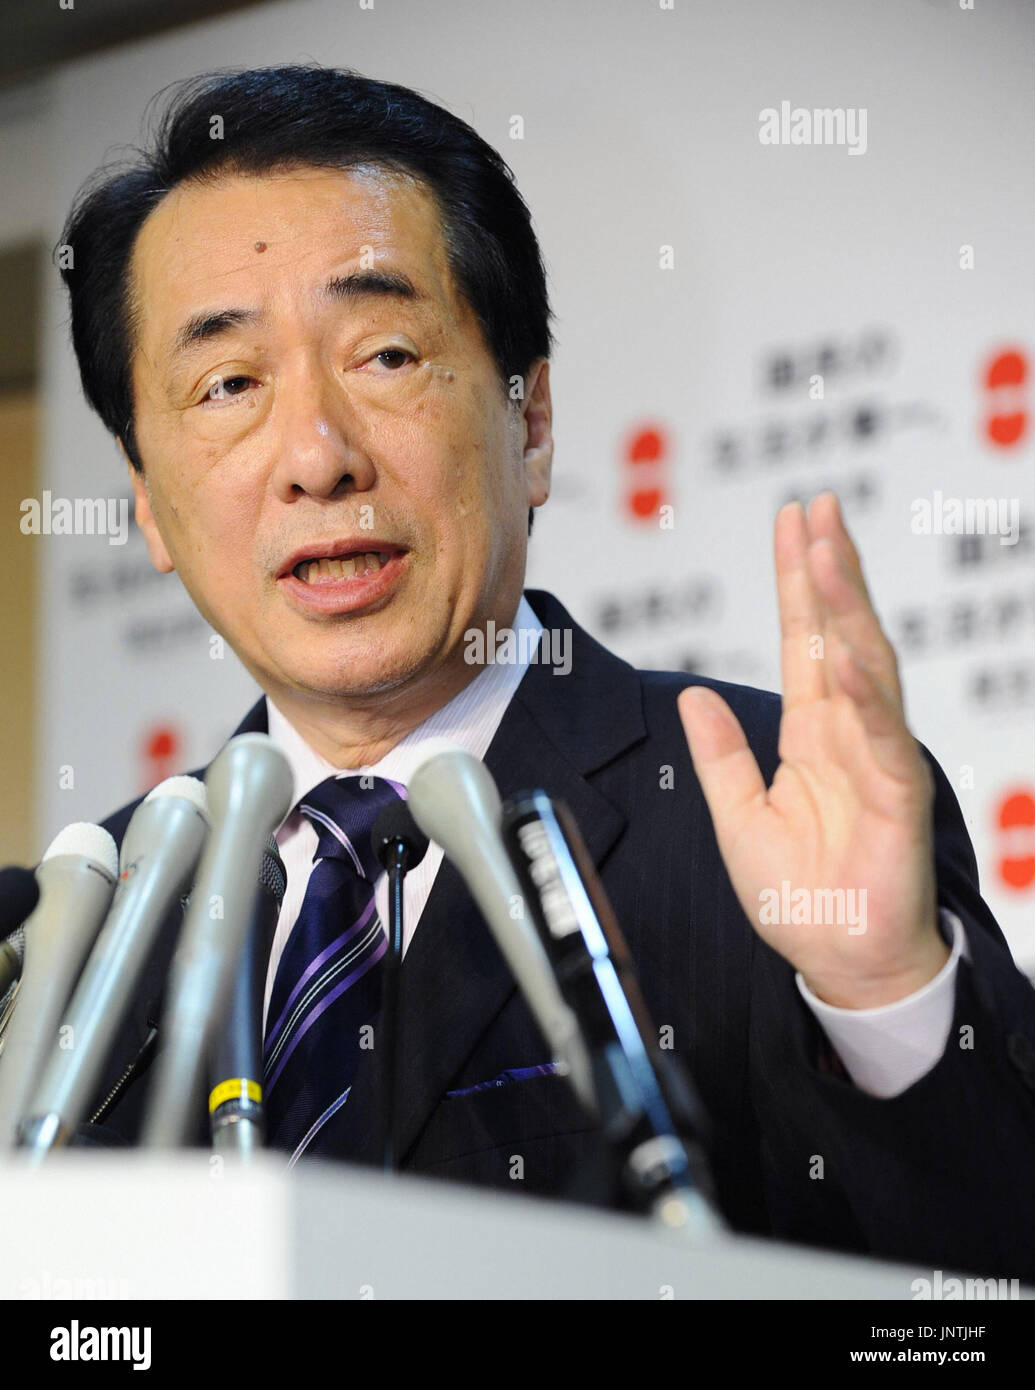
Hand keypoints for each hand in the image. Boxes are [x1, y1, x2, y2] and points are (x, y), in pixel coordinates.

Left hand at [678, 492, 948, 1008]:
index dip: (797, 583)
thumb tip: (693, 696)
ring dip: (847, 609)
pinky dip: (866, 694)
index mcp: (810, 735)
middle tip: (817, 508)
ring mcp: (876, 758)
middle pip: (838, 635)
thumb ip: (719, 755)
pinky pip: (882, 736)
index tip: (793, 524)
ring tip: (829, 550)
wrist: (839, 963)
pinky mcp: (898, 796)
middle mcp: (847, 734)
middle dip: (826, 570)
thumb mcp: (737, 818)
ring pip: (867, 667)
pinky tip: (848, 652)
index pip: (803, 641)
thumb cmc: (799, 897)